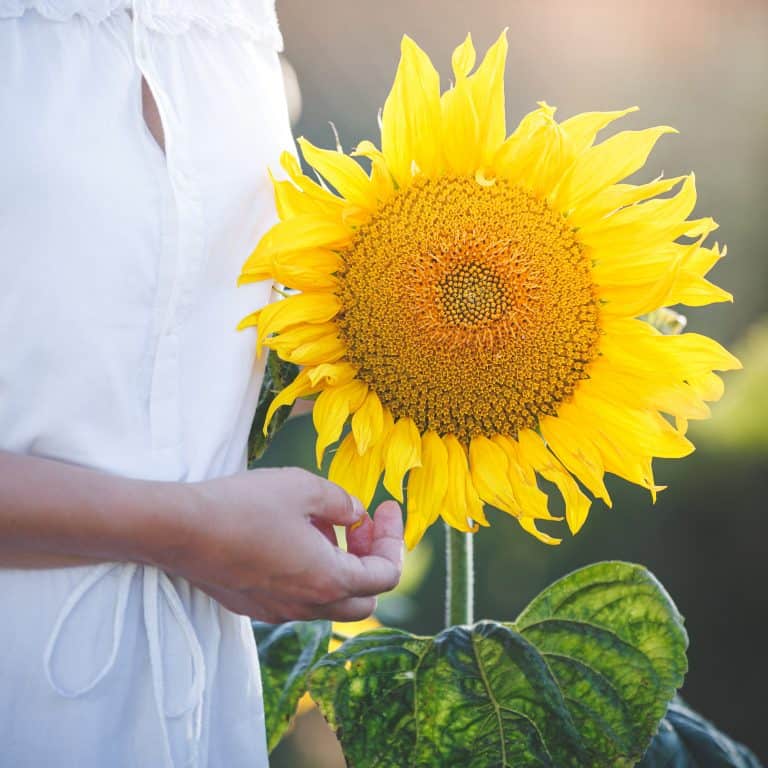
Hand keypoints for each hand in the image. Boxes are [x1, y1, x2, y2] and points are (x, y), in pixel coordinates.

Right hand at [167, 468, 402, 622]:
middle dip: (371, 559)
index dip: (393, 539)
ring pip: (330, 599)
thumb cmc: (244, 505)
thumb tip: (355, 512)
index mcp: (329, 580)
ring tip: (321, 523)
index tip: (386, 507)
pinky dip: (311, 572)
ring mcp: (279, 610)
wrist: (178, 530)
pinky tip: (291, 538)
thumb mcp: (304, 488)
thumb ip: (341, 501)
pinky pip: (299, 597)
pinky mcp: (254, 606)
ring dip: (340, 565)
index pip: (386, 575)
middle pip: (364, 598)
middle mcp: (308, 605)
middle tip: (358, 523)